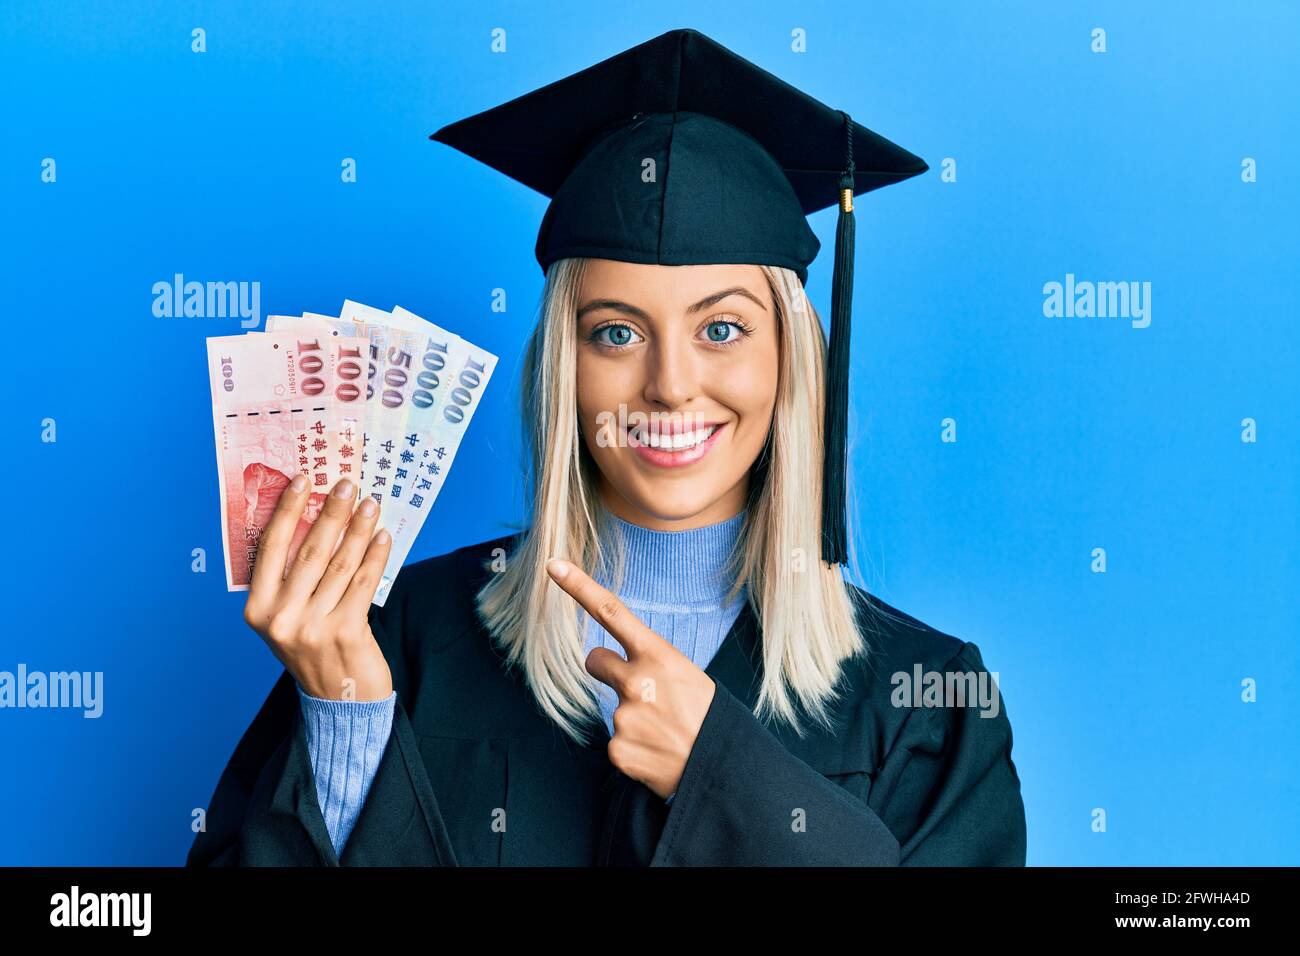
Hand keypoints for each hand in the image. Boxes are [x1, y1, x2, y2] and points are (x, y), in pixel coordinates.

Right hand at [242, 475, 393, 701]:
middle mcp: (281, 618)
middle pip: (309, 551)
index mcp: (258, 609)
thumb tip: (316, 519)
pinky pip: (363, 583)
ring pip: (339, 564)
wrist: (340, 702)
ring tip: (371, 504)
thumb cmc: (315, 649)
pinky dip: (375, 556)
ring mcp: (313, 627)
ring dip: (358, 529)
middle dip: (331, 513)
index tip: (303, 480)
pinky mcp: (345, 633)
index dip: (288, 511)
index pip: (271, 548)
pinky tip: (383, 536)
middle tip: (348, 484)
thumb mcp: (289, 618)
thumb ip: (293, 579)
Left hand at [545, 557, 715, 799]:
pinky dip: (633, 748)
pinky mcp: (616, 748)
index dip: (579, 586)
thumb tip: (621, 668)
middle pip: (594, 659)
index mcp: (658, 656)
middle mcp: (636, 681)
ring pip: (611, 706)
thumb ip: (651, 665)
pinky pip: (614, 741)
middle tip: (642, 693)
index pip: (610, 612)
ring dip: (632, 718)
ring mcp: (623, 715)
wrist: (723, 768)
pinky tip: (656, 752)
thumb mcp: (687, 676)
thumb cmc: (707, 717)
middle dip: (608, 670)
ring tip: (663, 732)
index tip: (554, 566)